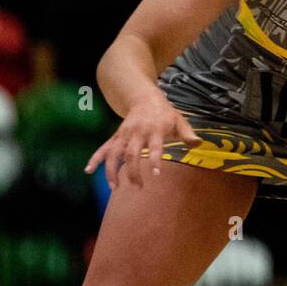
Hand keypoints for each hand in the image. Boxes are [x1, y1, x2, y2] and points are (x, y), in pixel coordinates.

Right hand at [84, 89, 201, 189]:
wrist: (145, 98)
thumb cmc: (165, 113)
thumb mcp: (179, 119)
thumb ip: (187, 133)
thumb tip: (197, 143)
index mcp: (155, 129)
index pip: (155, 147)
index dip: (155, 160)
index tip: (156, 174)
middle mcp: (137, 132)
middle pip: (131, 153)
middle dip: (132, 171)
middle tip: (137, 187)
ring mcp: (124, 135)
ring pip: (114, 153)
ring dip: (112, 170)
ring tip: (114, 187)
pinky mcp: (116, 137)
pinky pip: (104, 148)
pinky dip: (95, 158)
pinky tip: (88, 170)